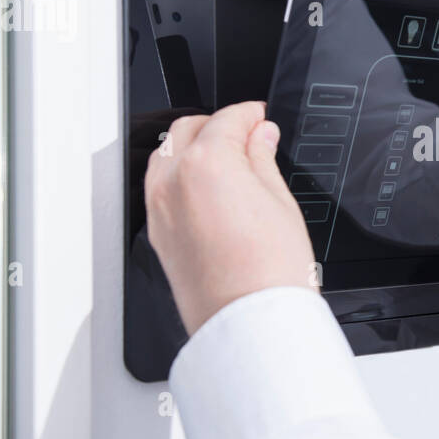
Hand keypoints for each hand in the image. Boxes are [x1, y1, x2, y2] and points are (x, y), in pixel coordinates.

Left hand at [144, 101, 316, 335]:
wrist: (249, 323)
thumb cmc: (269, 273)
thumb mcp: (280, 202)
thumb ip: (263, 160)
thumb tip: (260, 138)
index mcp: (206, 163)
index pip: (227, 119)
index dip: (250, 115)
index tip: (260, 118)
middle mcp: (173, 181)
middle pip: (189, 129)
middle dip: (219, 125)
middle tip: (249, 136)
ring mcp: (160, 208)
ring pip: (167, 155)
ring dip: (194, 147)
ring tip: (228, 161)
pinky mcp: (158, 234)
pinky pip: (160, 186)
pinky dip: (180, 175)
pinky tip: (209, 187)